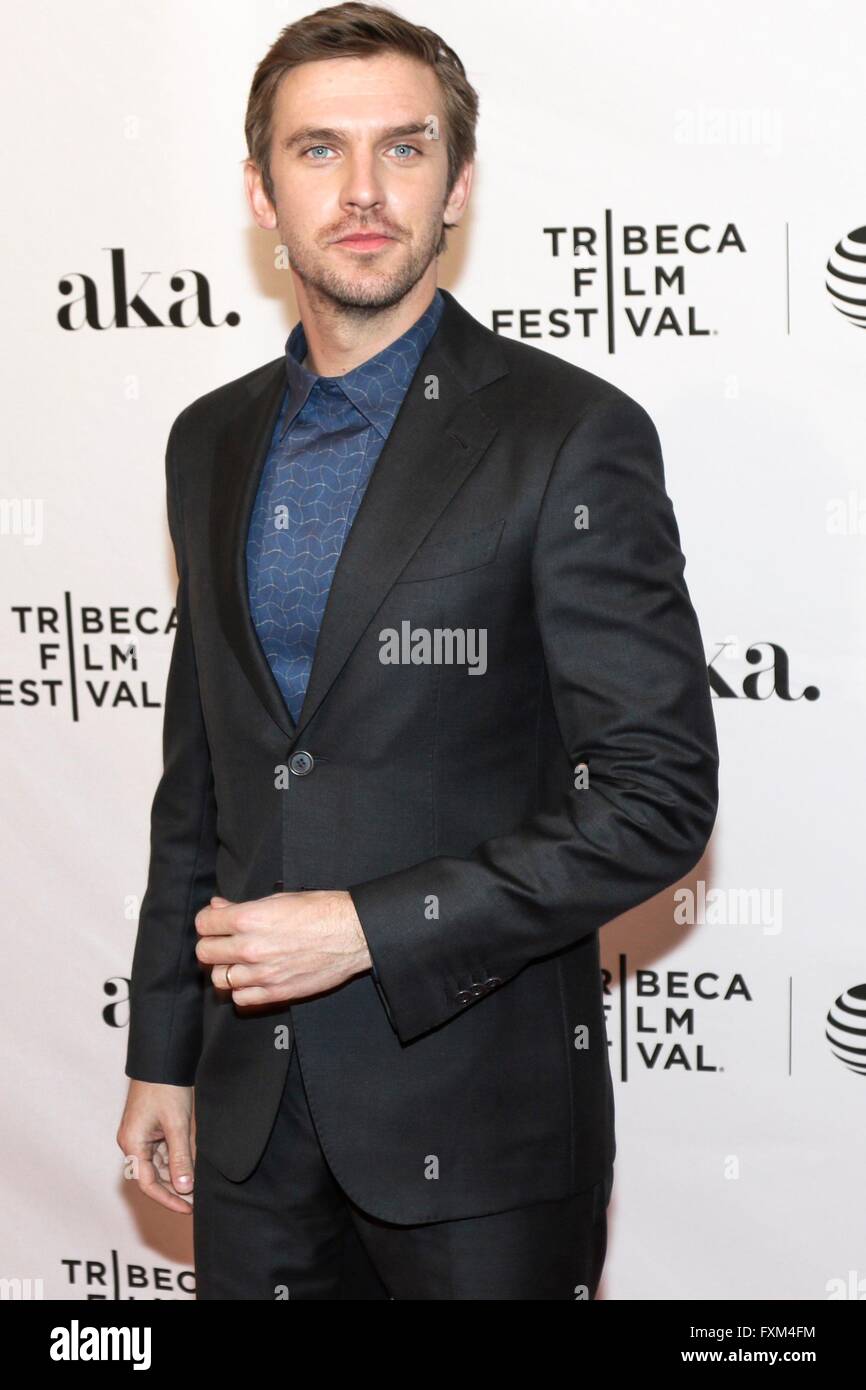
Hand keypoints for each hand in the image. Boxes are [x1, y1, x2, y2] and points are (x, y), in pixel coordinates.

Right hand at [116, 1080, 194, 1214]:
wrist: (163, 1058)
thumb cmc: (165, 1087)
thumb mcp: (177, 1124)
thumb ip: (181, 1158)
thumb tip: (185, 1189)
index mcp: (132, 1144)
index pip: (148, 1184)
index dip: (168, 1199)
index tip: (187, 1209)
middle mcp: (133, 1143)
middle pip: (153, 1176)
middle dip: (175, 1188)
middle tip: (198, 1199)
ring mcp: (142, 1136)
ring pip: (160, 1164)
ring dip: (178, 1173)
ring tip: (200, 1184)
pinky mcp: (152, 1128)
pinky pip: (164, 1151)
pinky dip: (179, 1158)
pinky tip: (195, 1163)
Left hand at [194, 889, 371, 1006]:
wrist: (352, 934)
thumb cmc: (320, 911)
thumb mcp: (279, 899)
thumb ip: (242, 907)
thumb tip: (218, 907)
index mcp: (248, 918)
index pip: (204, 924)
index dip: (209, 921)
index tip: (216, 923)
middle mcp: (250, 947)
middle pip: (205, 952)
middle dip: (213, 944)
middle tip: (226, 941)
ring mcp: (261, 973)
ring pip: (219, 978)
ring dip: (226, 968)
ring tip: (240, 960)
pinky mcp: (275, 992)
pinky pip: (240, 998)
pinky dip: (242, 989)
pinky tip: (253, 977)